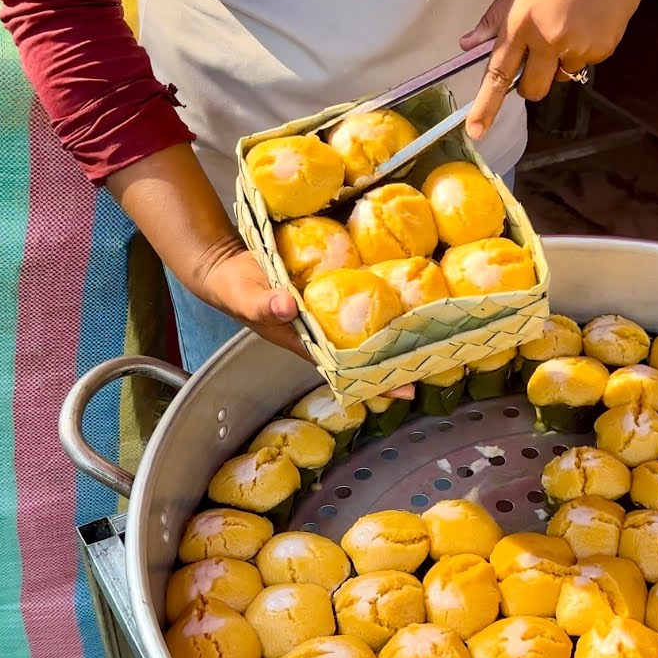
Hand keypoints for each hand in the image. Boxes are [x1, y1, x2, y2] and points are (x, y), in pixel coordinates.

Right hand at [197, 247, 415, 398]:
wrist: (227, 267)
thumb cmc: (235, 287)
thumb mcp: (245, 293)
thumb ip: (263, 302)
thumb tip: (289, 306)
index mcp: (304, 342)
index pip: (345, 368)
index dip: (373, 380)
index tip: (404, 389)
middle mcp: (319, 334)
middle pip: (362, 355)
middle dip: (393, 363)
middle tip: (431, 367)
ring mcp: (325, 317)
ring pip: (362, 332)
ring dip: (389, 336)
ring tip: (426, 339)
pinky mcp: (327, 296)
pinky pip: (355, 305)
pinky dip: (375, 306)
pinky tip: (400, 301)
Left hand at [462, 0, 646, 139]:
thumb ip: (495, 18)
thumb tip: (469, 43)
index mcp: (522, 23)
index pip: (498, 74)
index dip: (486, 106)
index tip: (476, 131)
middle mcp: (548, 40)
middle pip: (532, 90)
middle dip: (531, 83)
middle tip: (537, 57)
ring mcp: (577, 47)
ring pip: (561, 77)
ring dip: (560, 63)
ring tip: (568, 25)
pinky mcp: (602, 50)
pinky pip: (586, 64)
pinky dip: (584, 50)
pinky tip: (587, 22)